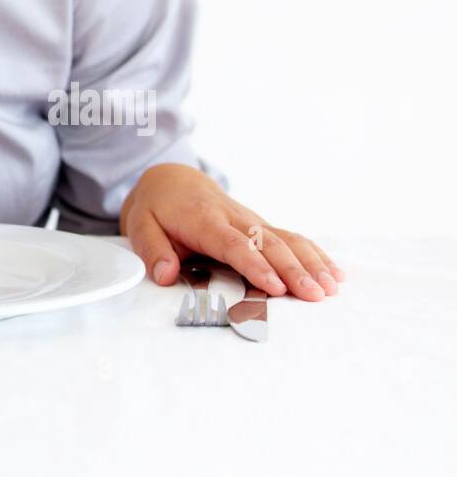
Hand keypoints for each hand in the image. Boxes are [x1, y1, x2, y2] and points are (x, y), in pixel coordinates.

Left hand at [120, 163, 345, 300]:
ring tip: (332, 288)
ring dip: (311, 262)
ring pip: (286, 238)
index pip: (233, 244)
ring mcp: (251, 220)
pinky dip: (314, 253)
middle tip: (316, 295)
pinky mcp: (260, 226)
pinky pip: (291, 238)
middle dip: (294, 270)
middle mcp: (233, 218)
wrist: (171, 180)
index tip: (275, 287)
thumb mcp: (140, 224)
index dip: (255, 265)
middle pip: (268, 243)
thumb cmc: (157, 207)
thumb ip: (152, 249)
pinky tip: (335, 272)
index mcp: (203, 219)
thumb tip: (165, 275)